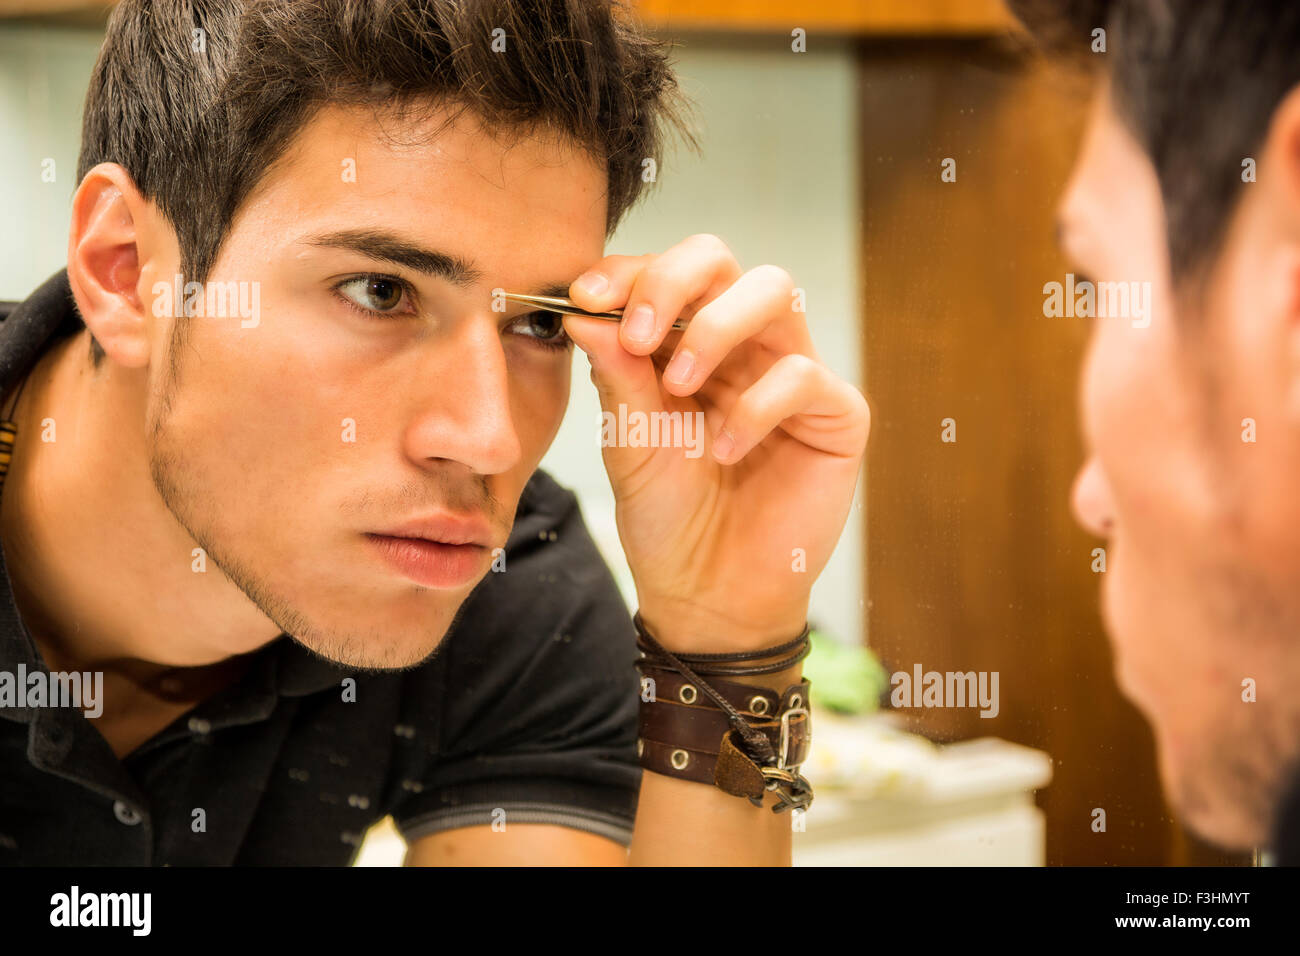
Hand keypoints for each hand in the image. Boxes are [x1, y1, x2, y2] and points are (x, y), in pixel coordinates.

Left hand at [562, 234, 869, 653]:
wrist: (709, 592)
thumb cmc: (668, 515)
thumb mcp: (630, 442)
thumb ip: (617, 375)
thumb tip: (584, 310)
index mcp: (685, 342)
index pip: (664, 274)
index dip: (625, 273)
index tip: (585, 298)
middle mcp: (740, 346)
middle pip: (720, 259)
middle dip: (672, 281)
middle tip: (637, 333)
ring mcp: (790, 374)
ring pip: (774, 291)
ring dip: (717, 325)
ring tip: (681, 384)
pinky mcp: (835, 415)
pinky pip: (803, 376)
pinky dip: (757, 405)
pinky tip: (725, 448)